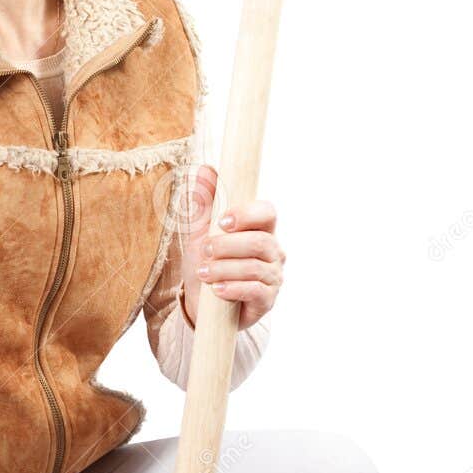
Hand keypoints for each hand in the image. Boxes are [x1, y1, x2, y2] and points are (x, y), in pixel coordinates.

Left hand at [179, 166, 284, 331]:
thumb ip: (205, 203)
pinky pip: (256, 291)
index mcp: (260, 229)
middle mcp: (272, 251)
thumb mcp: (199, 232)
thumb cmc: (206, 263)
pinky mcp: (267, 300)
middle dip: (227, 245)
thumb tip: (205, 169)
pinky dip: (233, 288)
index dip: (247, 214)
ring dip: (224, 268)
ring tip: (203, 272)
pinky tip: (217, 290)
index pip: (267, 212)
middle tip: (203, 250)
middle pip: (260, 241)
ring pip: (255, 267)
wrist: (201, 303)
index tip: (222, 221)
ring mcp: (272, 276)